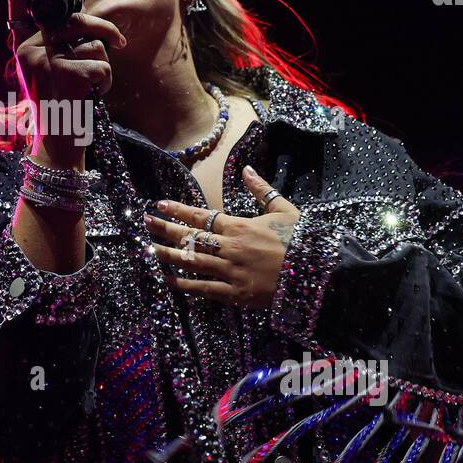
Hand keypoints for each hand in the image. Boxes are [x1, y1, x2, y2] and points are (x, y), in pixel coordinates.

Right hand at [8, 0, 126, 167]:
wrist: (58, 146)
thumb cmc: (60, 104)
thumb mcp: (49, 68)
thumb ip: (56, 40)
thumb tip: (81, 11)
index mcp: (21, 46)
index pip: (17, 2)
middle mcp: (27, 50)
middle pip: (73, 19)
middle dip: (103, 27)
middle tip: (119, 41)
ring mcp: (43, 63)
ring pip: (90, 40)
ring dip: (105, 57)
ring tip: (98, 77)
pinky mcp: (63, 77)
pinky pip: (99, 62)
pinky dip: (106, 79)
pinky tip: (96, 93)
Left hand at [144, 165, 300, 306]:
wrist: (317, 274)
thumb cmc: (302, 240)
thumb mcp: (284, 209)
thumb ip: (261, 190)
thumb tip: (246, 169)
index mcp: (239, 227)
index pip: (201, 216)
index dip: (178, 210)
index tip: (160, 204)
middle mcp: (229, 248)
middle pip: (190, 238)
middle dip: (165, 229)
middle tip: (145, 222)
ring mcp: (230, 271)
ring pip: (191, 262)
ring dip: (168, 255)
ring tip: (148, 249)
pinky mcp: (235, 293)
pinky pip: (204, 288)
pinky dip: (184, 284)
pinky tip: (168, 279)